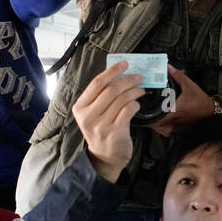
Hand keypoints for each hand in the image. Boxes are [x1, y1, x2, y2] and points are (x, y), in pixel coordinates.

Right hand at [72, 61, 144, 180]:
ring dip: (135, 91)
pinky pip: (129, 110)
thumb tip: (119, 73)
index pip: (97, 83)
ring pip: (122, 99)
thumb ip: (100, 96)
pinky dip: (135, 104)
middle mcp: (88, 116)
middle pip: (111, 90)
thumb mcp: (93, 113)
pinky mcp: (115, 133)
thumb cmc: (101, 130)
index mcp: (80, 107)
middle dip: (128, 80)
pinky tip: (137, 104)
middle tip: (139, 77)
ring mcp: (101, 126)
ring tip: (141, 89)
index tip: (125, 63)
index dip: (112, 71)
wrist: (104, 157)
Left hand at [144, 66, 214, 137]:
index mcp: (174, 110)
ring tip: (149, 117)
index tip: (143, 106)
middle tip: (144, 110)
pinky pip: (165, 132)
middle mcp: (174, 120)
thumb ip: (178, 76)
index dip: (147, 111)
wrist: (211, 112)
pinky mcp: (178, 130)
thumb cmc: (201, 101)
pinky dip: (161, 128)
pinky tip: (159, 122)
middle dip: (148, 117)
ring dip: (153, 123)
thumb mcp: (189, 85)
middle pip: (154, 123)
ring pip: (159, 129)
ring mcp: (176, 127)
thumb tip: (168, 68)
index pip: (155, 115)